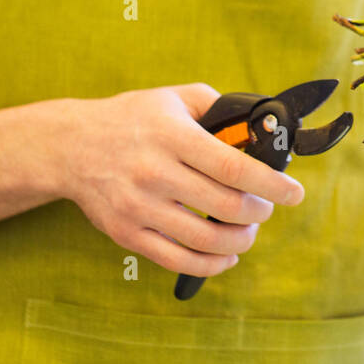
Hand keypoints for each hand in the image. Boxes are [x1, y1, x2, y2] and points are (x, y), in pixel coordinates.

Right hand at [57, 84, 304, 277]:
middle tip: (266, 207)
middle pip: (225, 206)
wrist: (69, 146)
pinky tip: (227, 256)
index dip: (271, 184)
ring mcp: (139, 207)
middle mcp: (155, 173)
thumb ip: (218, 107)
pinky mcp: (127, 234)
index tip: (294, 193)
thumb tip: (259, 126)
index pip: (233, 167)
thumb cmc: (131, 119)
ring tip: (248, 230)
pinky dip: (211, 265)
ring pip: (205, 239)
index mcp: (172, 137)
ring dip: (240, 240)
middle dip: (259, 212)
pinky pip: (177, 260)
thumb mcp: (174, 99)